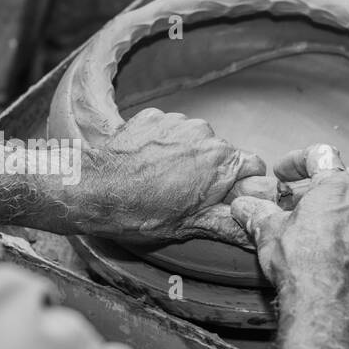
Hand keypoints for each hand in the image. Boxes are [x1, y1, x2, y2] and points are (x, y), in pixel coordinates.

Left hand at [76, 107, 265, 243]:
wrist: (94, 190)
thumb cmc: (140, 213)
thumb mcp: (189, 227)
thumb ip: (227, 224)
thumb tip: (251, 232)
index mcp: (222, 162)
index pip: (254, 165)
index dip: (243, 181)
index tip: (227, 193)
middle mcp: (205, 134)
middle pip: (222, 151)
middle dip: (209, 169)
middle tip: (185, 192)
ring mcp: (177, 121)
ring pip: (194, 138)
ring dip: (184, 154)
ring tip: (161, 177)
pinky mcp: (153, 116)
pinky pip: (167, 128)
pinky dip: (161, 142)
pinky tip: (145, 163)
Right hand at [230, 144, 348, 303]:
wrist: (328, 304)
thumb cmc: (302, 261)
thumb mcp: (268, 231)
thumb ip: (257, 212)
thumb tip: (242, 206)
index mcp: (337, 186)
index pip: (320, 155)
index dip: (296, 160)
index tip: (282, 171)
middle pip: (336, 187)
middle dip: (310, 195)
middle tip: (288, 208)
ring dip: (327, 217)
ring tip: (303, 235)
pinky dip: (340, 240)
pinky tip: (321, 255)